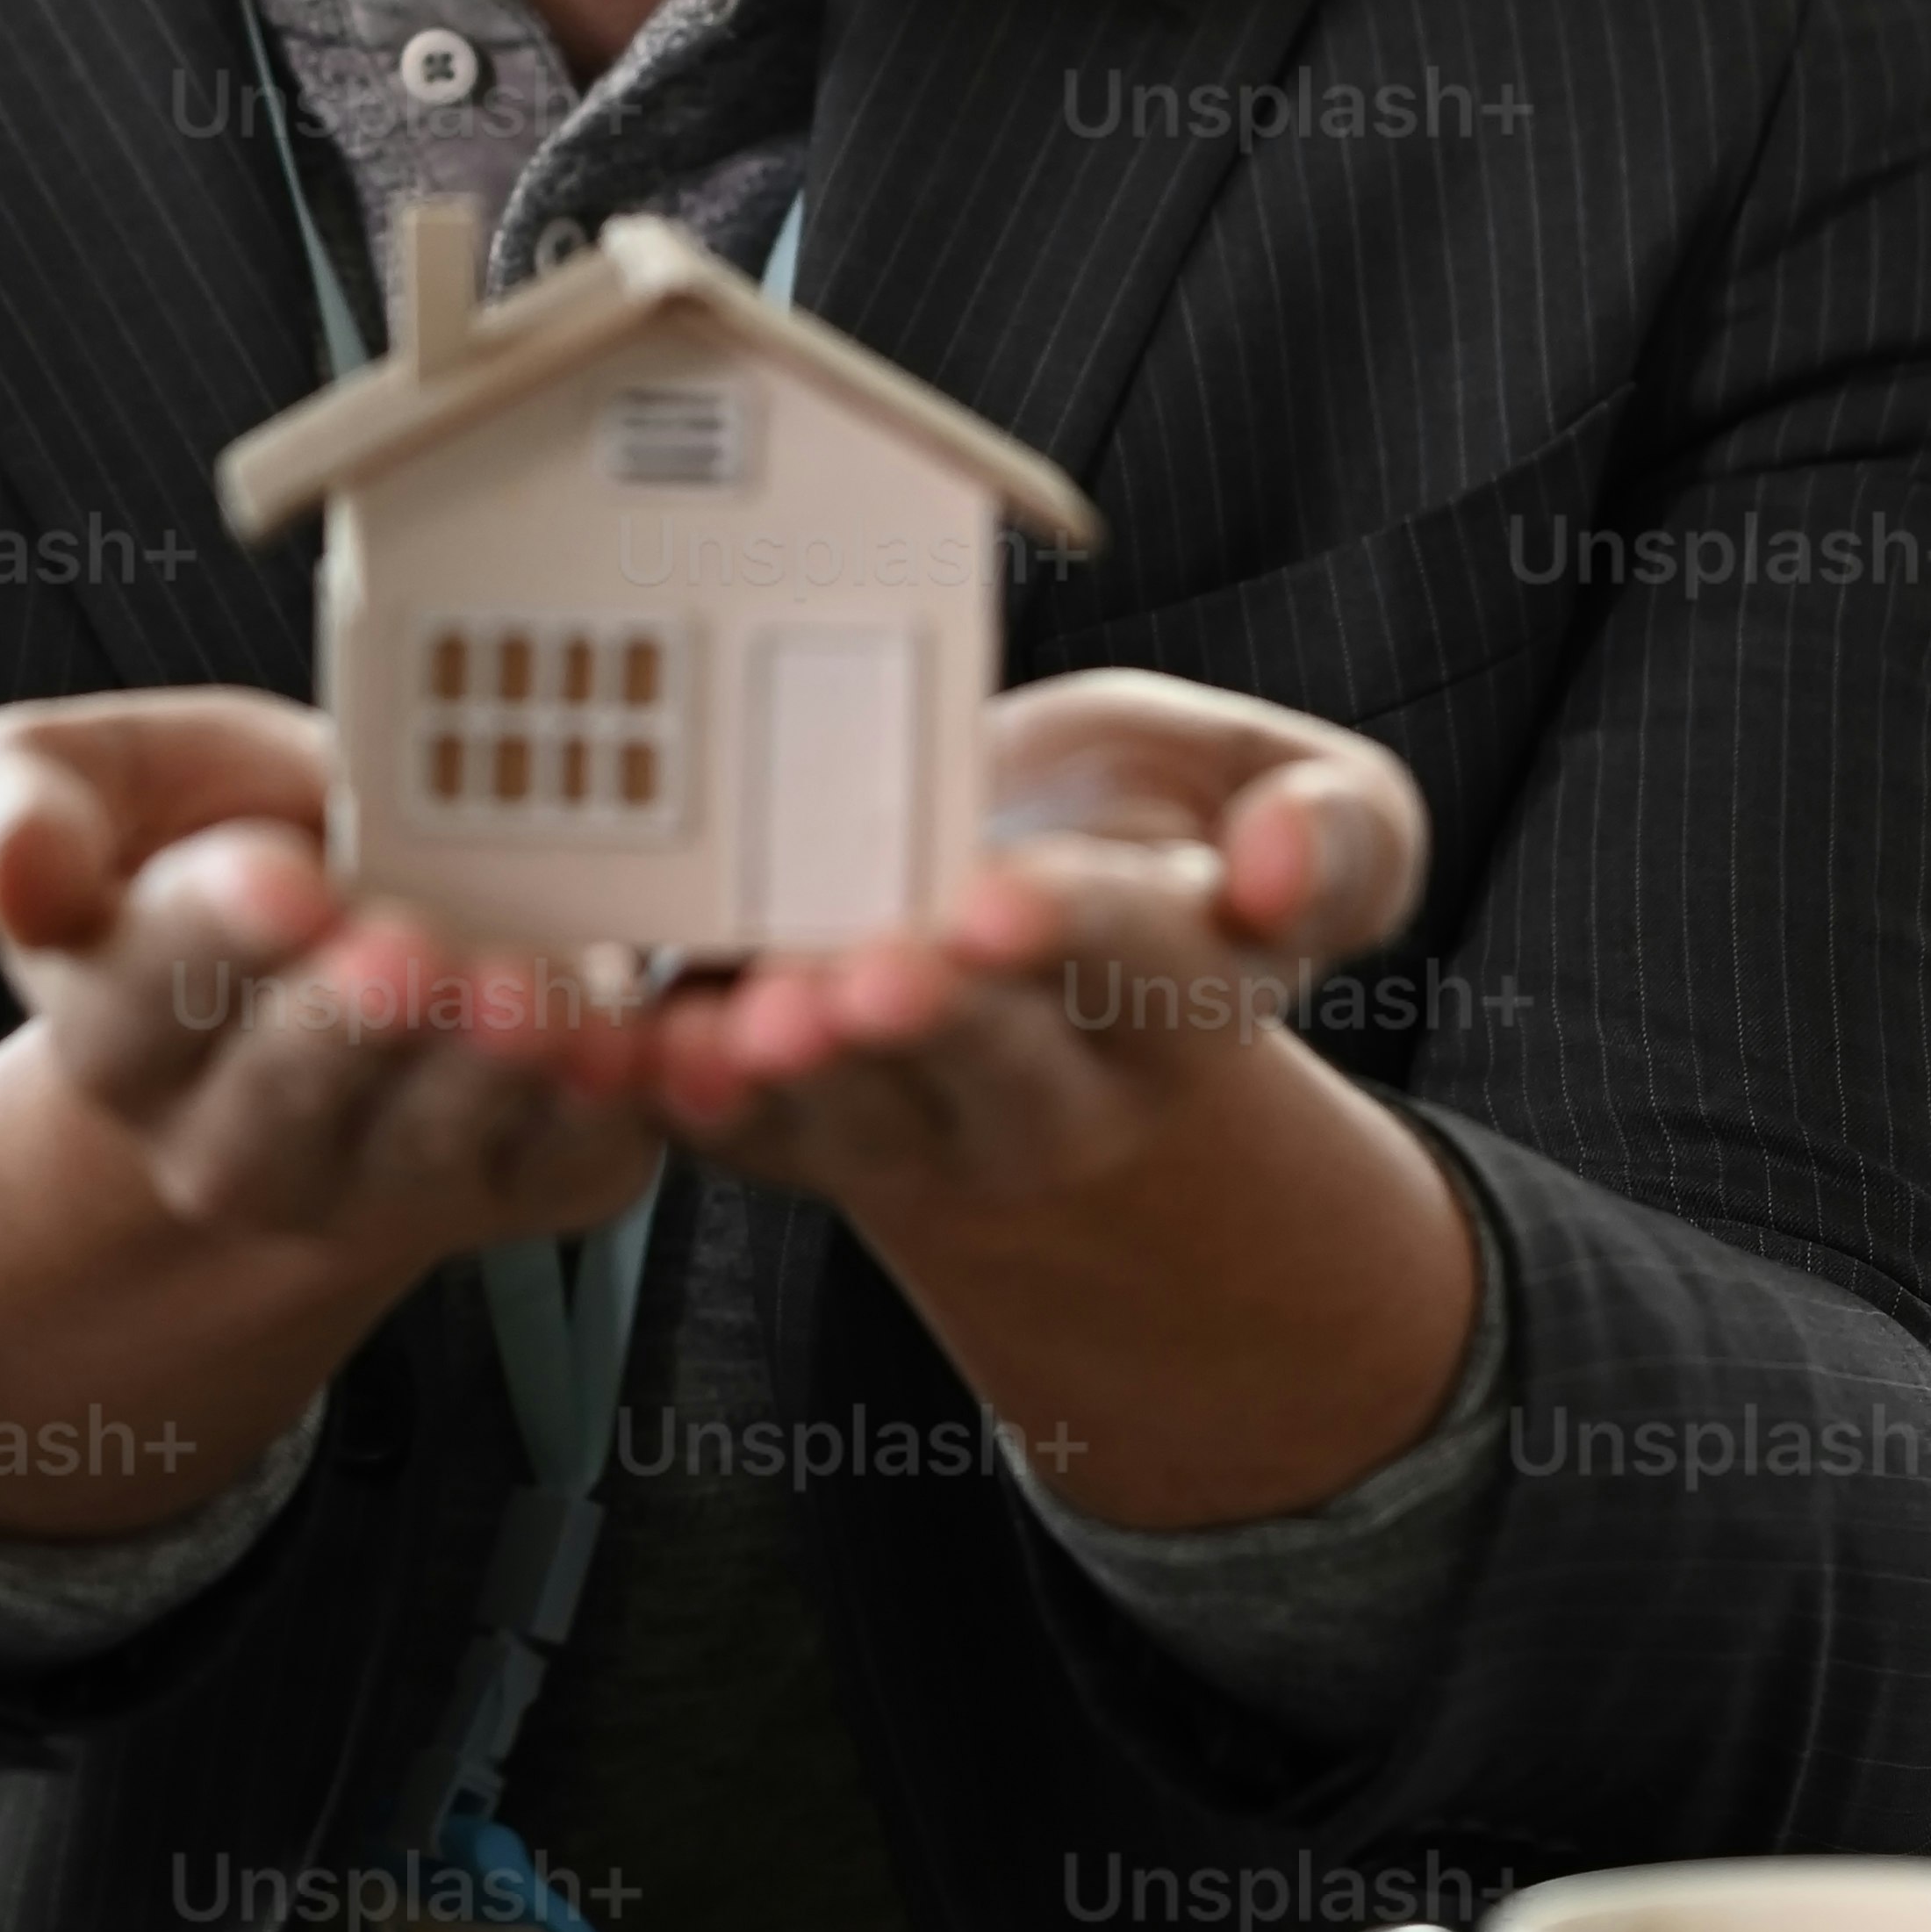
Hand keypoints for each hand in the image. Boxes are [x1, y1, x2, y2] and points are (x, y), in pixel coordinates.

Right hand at [0, 685, 654, 1264]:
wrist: (334, 919)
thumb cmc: (202, 832)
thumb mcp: (72, 784)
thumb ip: (9, 814)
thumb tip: (17, 867)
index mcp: (123, 1032)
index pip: (149, 1001)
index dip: (217, 938)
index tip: (279, 875)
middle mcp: (243, 1137)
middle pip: (292, 1100)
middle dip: (356, 1025)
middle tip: (413, 947)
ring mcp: (387, 1175)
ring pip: (439, 1142)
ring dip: (496, 1075)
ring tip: (542, 996)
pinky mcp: (525, 1178)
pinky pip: (574, 1160)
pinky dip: (626, 1105)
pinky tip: (656, 1042)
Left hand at [614, 670, 1469, 1531]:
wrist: (1033, 927)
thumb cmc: (1160, 842)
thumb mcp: (1296, 806)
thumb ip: (1341, 835)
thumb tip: (1279, 871)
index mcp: (1183, 1001)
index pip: (1137, 970)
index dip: (1067, 934)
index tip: (1000, 899)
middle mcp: (1049, 1087)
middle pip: (985, 1066)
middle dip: (920, 1021)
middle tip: (861, 975)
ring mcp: (908, 1117)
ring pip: (842, 1114)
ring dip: (775, 1074)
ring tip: (724, 1029)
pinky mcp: (787, 1123)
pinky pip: (715, 1124)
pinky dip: (644, 1086)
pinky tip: (589, 1037)